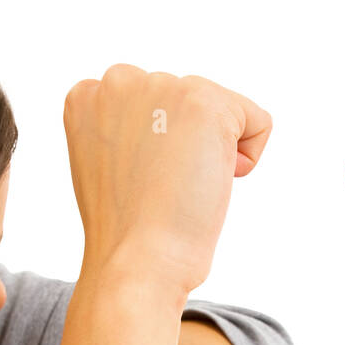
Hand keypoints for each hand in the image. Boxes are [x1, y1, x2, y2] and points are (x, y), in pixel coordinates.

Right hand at [63, 63, 271, 294]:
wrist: (134, 263)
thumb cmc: (126, 234)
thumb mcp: (108, 166)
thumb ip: (127, 130)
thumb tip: (172, 127)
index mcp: (88, 96)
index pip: (152, 104)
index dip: (157, 149)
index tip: (138, 183)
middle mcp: (119, 80)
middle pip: (187, 102)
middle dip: (185, 146)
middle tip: (159, 189)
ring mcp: (161, 86)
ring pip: (220, 110)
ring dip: (213, 152)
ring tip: (180, 187)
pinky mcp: (203, 102)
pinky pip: (257, 121)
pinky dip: (248, 157)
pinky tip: (211, 182)